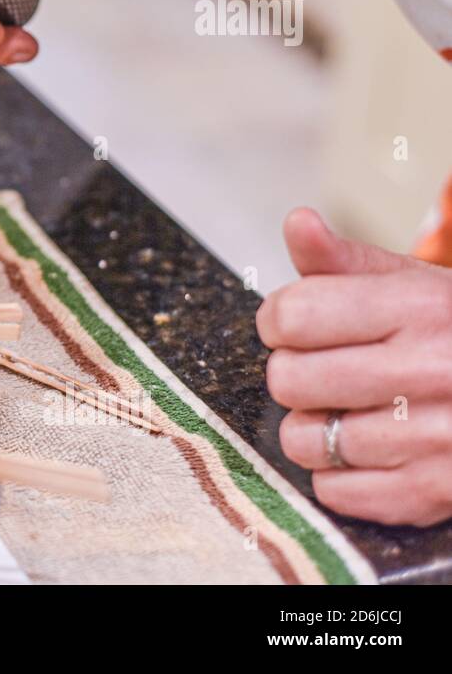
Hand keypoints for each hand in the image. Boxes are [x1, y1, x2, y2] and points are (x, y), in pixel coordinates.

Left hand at [257, 207, 451, 526]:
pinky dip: (339, 477)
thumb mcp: (410, 284)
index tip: (300, 327)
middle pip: (288, 381)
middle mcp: (432, 369)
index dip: (280, 322)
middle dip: (296, 375)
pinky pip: (335, 492)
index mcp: (417, 308)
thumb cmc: (451, 333)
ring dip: (315, 430)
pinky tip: (372, 452)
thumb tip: (297, 223)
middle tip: (329, 372)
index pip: (289, 316)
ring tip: (354, 412)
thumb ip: (342, 260)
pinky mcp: (436, 492)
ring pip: (305, 442)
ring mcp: (438, 437)